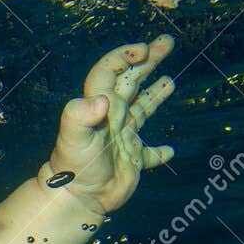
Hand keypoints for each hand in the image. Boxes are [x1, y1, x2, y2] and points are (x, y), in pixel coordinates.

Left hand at [39, 36, 176, 214]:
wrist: (76, 201)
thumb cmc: (74, 168)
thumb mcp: (73, 138)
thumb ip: (81, 115)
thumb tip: (103, 100)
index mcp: (100, 107)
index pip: (110, 71)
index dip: (125, 56)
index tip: (144, 49)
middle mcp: (113, 118)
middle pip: (131, 81)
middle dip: (148, 60)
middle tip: (167, 42)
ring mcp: (124, 138)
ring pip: (142, 110)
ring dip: (155, 94)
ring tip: (170, 80)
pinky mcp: (133, 161)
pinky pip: (150, 154)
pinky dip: (160, 152)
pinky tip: (170, 150)